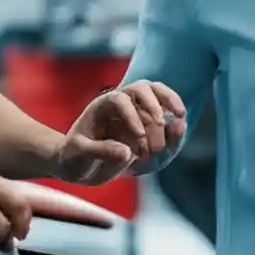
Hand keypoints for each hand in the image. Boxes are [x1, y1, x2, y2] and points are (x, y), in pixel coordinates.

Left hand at [56, 81, 186, 184]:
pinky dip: (173, 117)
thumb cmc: (74, 157)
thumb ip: (100, 152)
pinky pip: (164, 114)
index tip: (139, 137)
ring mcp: (135, 113)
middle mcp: (120, 105)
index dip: (132, 115)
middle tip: (160, 128)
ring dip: (170, 104)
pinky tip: (180, 125)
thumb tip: (127, 153)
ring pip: (157, 95)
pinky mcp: (147, 125)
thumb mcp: (79, 155)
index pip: (120, 99)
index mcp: (101, 107)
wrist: (80, 165)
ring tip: (180, 119)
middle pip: (142, 89)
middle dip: (154, 106)